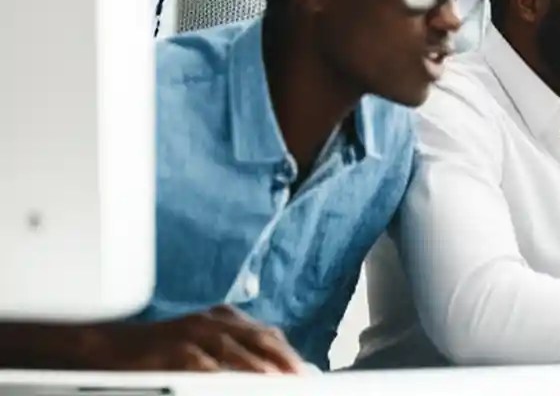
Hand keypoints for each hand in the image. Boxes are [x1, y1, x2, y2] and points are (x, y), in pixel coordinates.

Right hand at [89, 305, 305, 372]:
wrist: (107, 348)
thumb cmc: (156, 352)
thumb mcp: (199, 346)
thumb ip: (232, 354)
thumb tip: (267, 372)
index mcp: (222, 318)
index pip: (266, 334)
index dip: (288, 353)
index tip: (306, 371)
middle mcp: (212, 321)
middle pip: (259, 338)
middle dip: (284, 358)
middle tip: (302, 377)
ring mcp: (192, 334)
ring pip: (236, 349)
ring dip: (260, 366)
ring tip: (280, 380)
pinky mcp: (173, 350)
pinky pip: (203, 365)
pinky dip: (222, 377)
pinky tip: (235, 387)